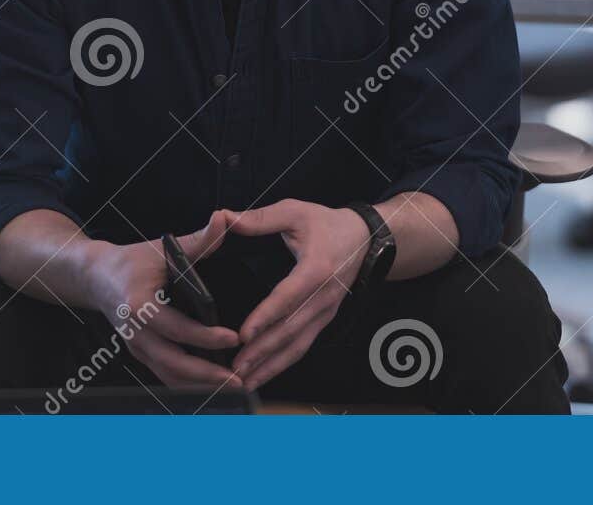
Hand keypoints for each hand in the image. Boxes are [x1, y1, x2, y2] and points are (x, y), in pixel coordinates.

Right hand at [90, 212, 242, 389]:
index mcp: (139, 305)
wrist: (96, 277)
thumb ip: (197, 240)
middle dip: (206, 374)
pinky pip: (164, 374)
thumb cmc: (131, 261)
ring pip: (169, 375)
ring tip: (232, 385)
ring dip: (200, 384)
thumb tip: (223, 219)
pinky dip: (188, 382)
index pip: (176, 328)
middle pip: (172, 362)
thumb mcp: (162, 249)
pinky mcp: (140, 353)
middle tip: (238, 379)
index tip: (233, 338)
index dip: (206, 337)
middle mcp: (135, 332)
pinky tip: (212, 383)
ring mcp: (136, 346)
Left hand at [221, 199, 372, 389]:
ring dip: (271, 365)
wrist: (365, 238)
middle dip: (262, 352)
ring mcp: (326, 312)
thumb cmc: (328, 224)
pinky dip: (283, 363)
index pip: (287, 298)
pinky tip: (264, 373)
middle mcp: (323, 296)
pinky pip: (303, 345)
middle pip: (290, 330)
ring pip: (298, 345)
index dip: (265, 317)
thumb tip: (226, 219)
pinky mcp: (324, 320)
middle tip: (236, 368)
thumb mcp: (295, 212)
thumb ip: (261, 219)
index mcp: (316, 268)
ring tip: (246, 380)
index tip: (244, 334)